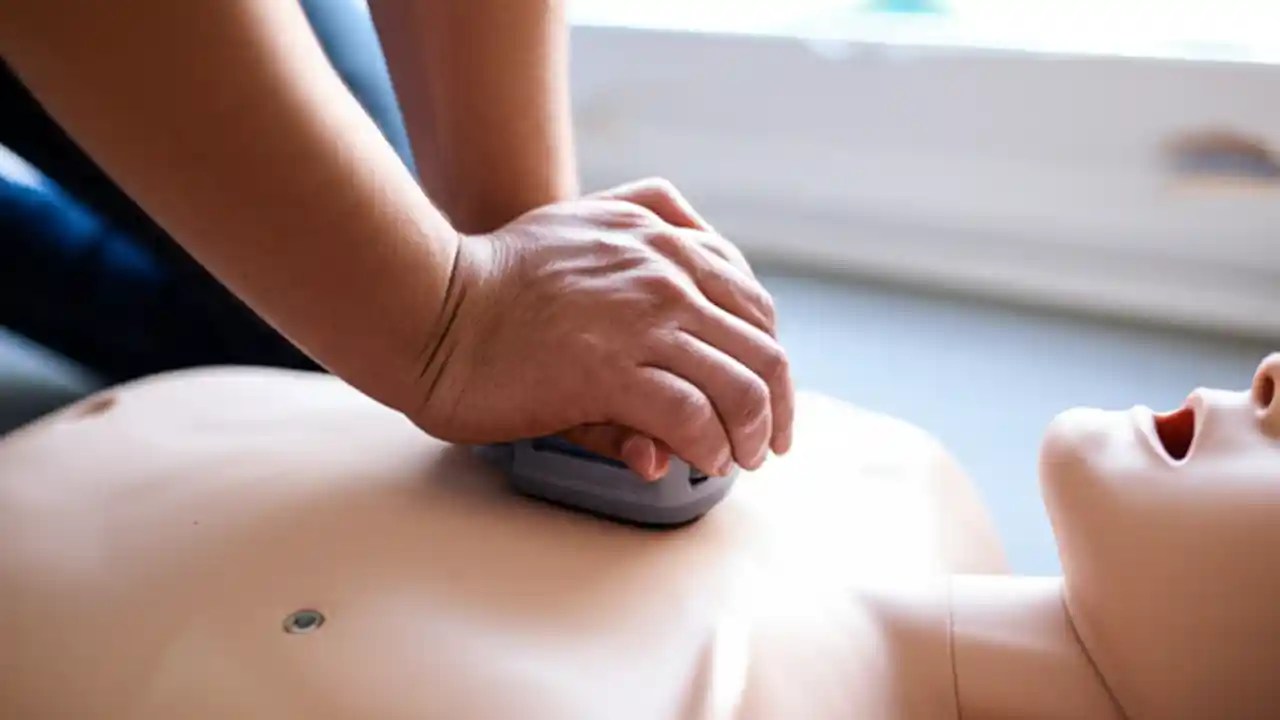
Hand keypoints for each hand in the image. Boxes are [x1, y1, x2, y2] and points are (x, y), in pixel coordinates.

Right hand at [410, 178, 793, 477]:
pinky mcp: (612, 372)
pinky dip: (708, 448)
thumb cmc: (495, 280)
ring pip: (742, 383)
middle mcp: (664, 273)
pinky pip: (693, 417)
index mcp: (659, 237)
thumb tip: (683, 289)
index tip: (761, 389)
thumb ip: (640, 255)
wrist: (431, 306)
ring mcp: (642, 321)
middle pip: (763, 344)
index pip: (751, 300)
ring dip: (751, 433)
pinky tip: (697, 462)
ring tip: (736, 459)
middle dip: (775, 403)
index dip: (767, 352)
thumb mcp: (577, 235)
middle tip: (764, 441)